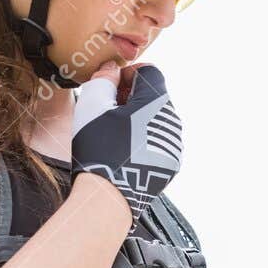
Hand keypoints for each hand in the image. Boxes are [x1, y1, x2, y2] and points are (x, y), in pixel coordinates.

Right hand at [70, 59, 181, 228]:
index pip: (149, 72)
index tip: (111, 85)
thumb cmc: (99, 149)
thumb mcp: (92, 105)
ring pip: (157, 119)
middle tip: (107, 109)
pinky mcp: (172, 163)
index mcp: (157, 102)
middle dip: (131, 96)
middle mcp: (172, 121)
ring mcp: (175, 144)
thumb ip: (104, 80)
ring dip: (138, 118)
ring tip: (113, 132)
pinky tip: (123, 150)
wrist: (108, 197)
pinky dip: (143, 138)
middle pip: (154, 96)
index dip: (128, 74)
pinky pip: (159, 140)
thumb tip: (112, 70)